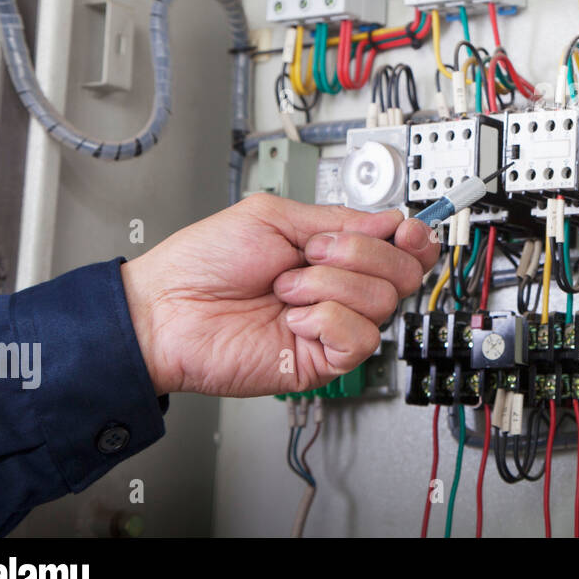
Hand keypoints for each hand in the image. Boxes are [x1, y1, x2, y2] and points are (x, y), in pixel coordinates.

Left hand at [119, 193, 438, 396]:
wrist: (166, 310)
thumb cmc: (203, 263)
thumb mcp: (274, 217)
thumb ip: (337, 218)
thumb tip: (389, 221)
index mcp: (334, 252)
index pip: (401, 248)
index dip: (413, 238)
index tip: (405, 229)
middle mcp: (340, 288)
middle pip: (402, 272)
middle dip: (361, 253)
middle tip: (315, 253)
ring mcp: (332, 325)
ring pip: (382, 302)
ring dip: (329, 285)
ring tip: (286, 289)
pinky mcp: (323, 361)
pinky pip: (359, 338)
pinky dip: (326, 319)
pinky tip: (293, 318)